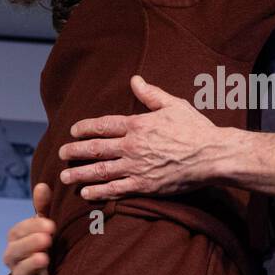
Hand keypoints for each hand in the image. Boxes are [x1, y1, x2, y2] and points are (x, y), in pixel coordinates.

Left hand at [57, 75, 228, 199]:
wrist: (212, 156)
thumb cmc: (196, 129)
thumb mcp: (174, 105)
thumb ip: (151, 94)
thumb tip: (135, 80)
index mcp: (138, 125)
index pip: (103, 125)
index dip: (85, 128)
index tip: (73, 130)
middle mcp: (132, 146)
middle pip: (96, 148)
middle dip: (75, 151)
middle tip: (61, 154)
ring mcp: (136, 168)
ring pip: (101, 171)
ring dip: (80, 173)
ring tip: (65, 177)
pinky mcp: (144, 186)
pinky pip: (116, 190)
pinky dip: (99, 192)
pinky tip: (86, 193)